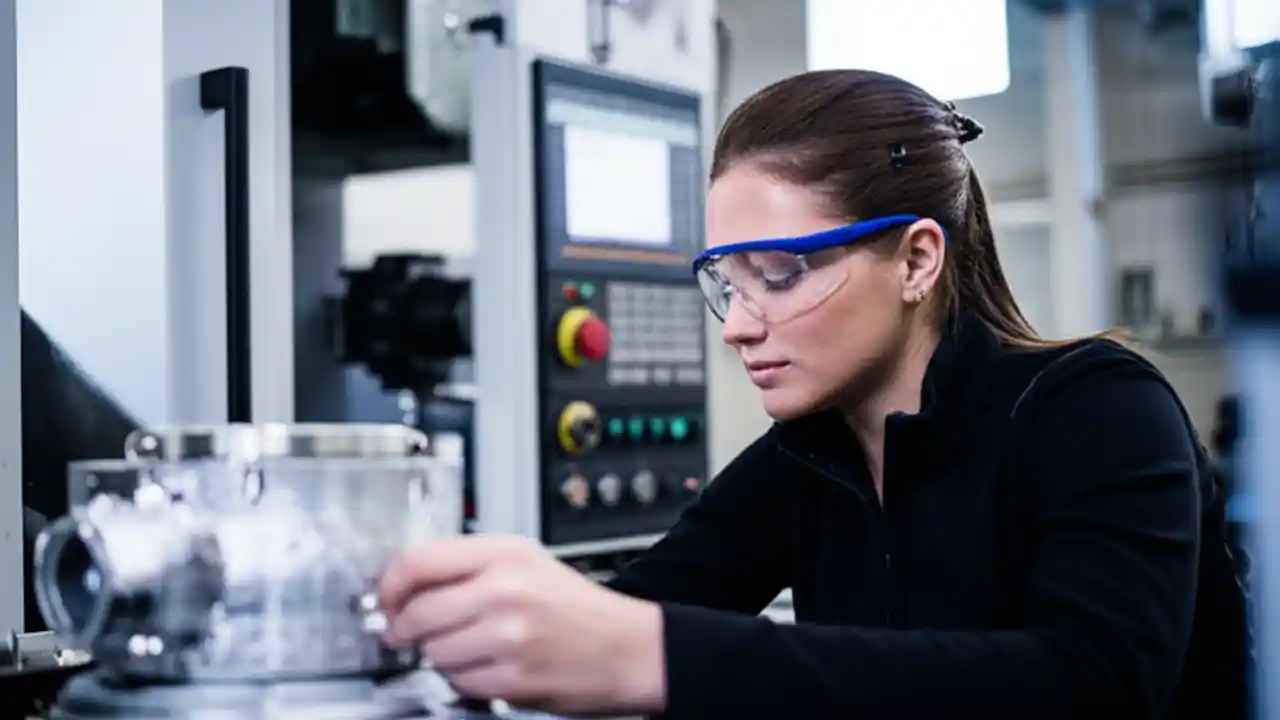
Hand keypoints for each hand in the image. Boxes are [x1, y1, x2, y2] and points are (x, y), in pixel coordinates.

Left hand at [379, 535, 666, 716]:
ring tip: (472, 647)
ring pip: (434, 652)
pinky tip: (491, 666)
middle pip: (417, 613)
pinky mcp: (513, 678)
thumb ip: (467, 565)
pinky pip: (459, 682)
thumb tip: (405, 583)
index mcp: (504, 553)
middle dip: (406, 628)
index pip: (418, 562)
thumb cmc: (575, 606)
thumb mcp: (525, 562)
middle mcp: (505, 590)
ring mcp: (509, 636)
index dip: (390, 585)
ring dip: (441, 655)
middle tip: (410, 632)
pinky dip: (466, 679)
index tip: (386, 599)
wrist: (626, 647)